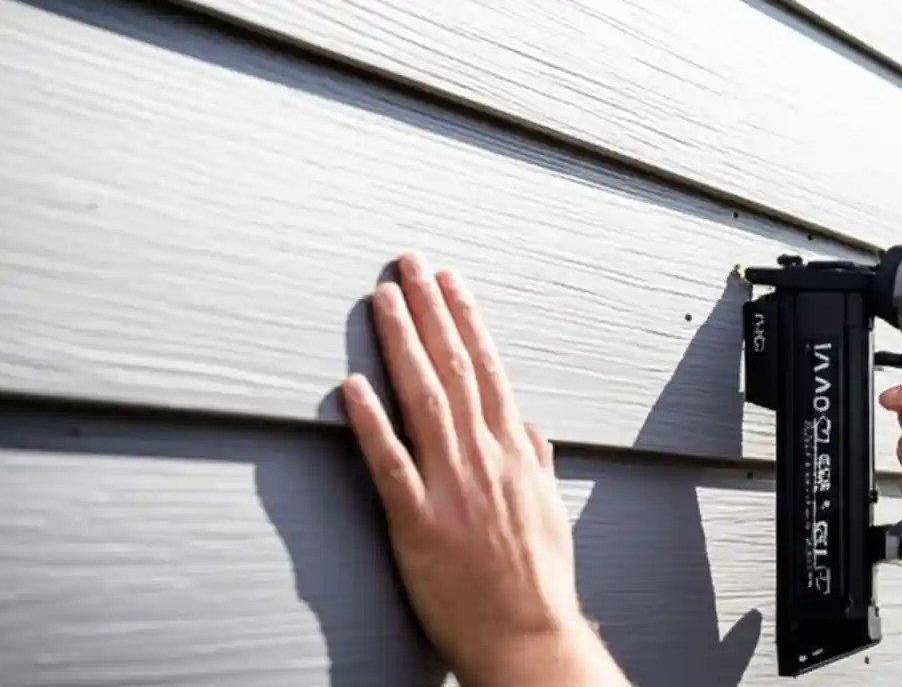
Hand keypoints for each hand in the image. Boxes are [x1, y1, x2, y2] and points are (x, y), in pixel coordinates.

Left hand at [340, 252, 628, 685]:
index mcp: (515, 451)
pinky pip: (390, 463)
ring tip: (382, 297)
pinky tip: (352, 386)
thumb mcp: (549, 508)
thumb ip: (537, 460)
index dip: (466, 318)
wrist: (529, 637)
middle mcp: (484, 457)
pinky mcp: (419, 522)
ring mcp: (452, 486)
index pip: (489, 368)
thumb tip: (529, 423)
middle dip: (429, 309)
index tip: (450, 281)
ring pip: (424, 399)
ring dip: (402, 342)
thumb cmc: (538, 580)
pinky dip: (371, 422)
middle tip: (408, 263)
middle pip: (455, 367)